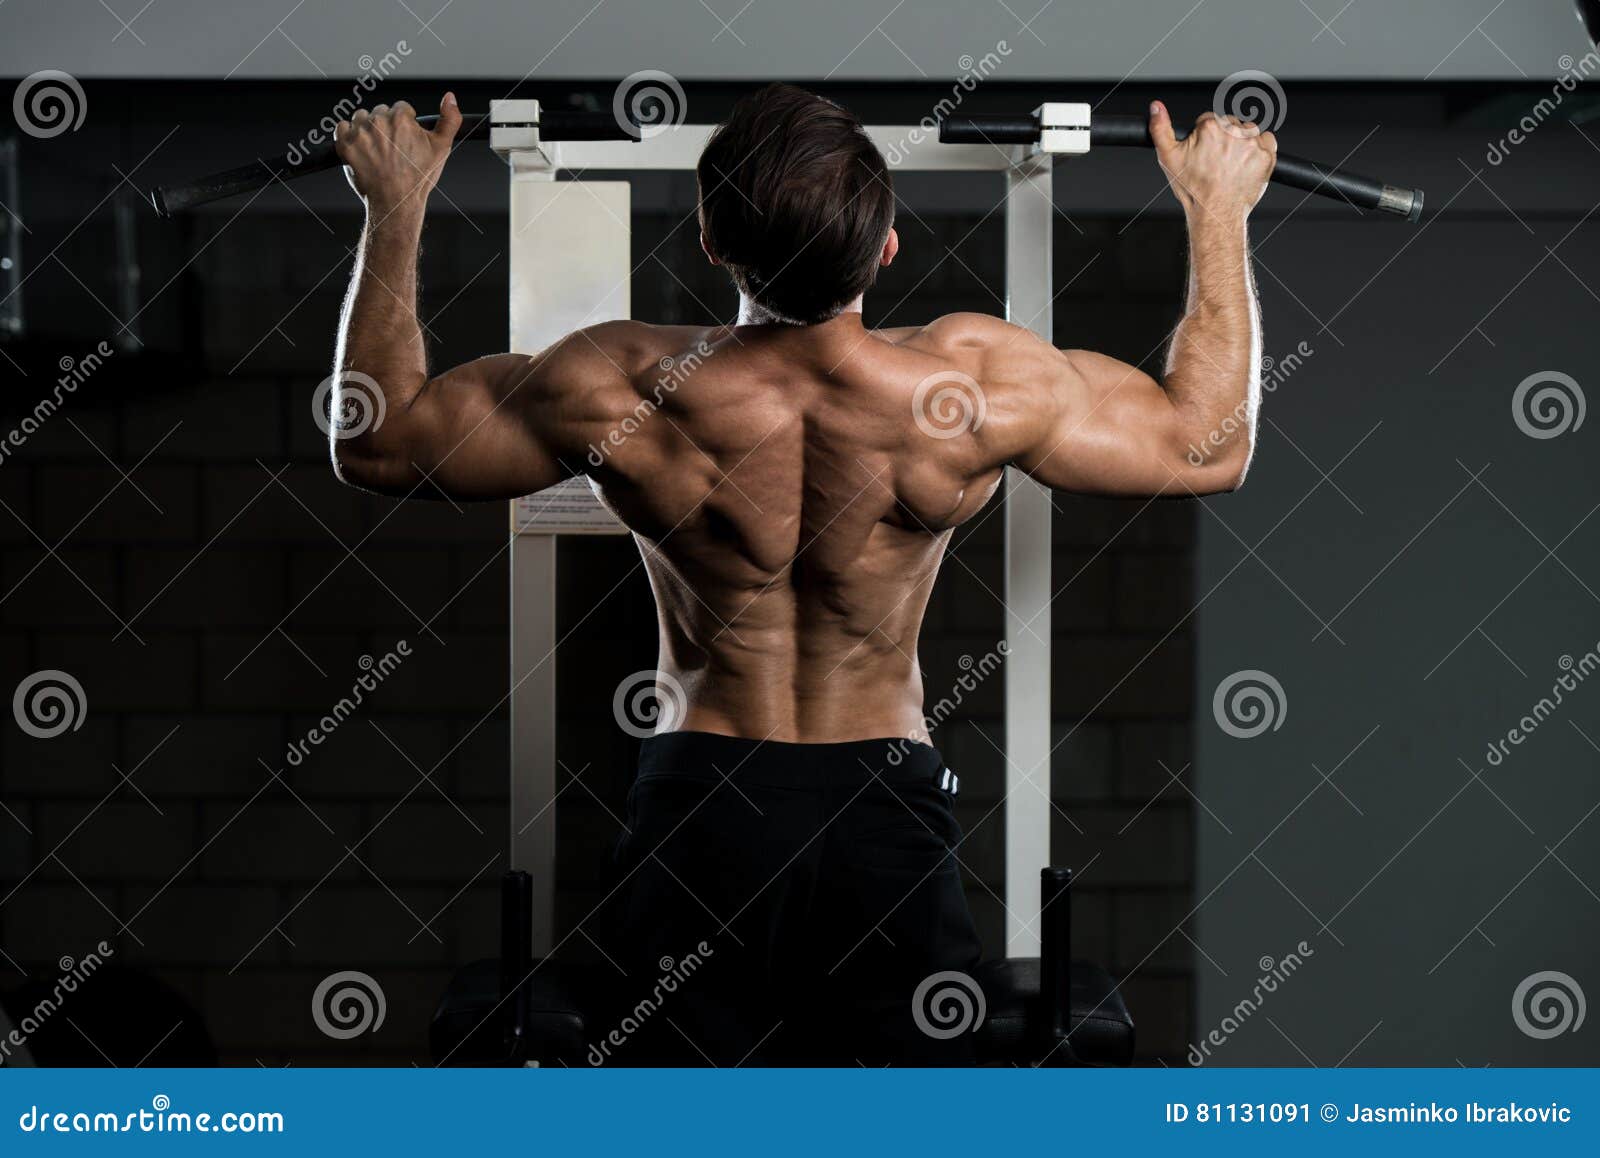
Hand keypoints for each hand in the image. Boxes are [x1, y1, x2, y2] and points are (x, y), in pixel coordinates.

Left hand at [335, 92, 461, 211]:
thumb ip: (449, 119)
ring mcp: (359, 133)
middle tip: (392, 150)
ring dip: (366, 128)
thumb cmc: (418, 177)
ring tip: (376, 150)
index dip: (406, 125)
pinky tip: (361, 149)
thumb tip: (450, 97)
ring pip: (361, 117)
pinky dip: (348, 135)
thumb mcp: (442, 148)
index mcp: (401, 118)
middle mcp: (378, 121)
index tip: (406, 142)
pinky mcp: (345, 145)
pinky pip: (341, 127)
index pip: (401, 108)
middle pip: (380, 111)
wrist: (396, 202)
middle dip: (386, 126)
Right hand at [1149, 101, 1276, 221]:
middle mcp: (1233, 131)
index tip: (1204, 153)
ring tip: (1231, 164)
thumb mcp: (1168, 158)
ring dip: (1242, 142)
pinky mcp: (1266, 154)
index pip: (1209, 120)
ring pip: (1248, 131)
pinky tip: (1246, 164)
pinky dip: (1259, 150)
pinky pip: (1267, 141)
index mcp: (1210, 127)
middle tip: (1217, 162)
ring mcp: (1252, 142)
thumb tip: (1156, 106)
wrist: (1215, 213)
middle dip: (1224, 139)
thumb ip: (1160, 128)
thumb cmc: (1193, 189)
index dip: (1204, 137)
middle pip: (1230, 124)